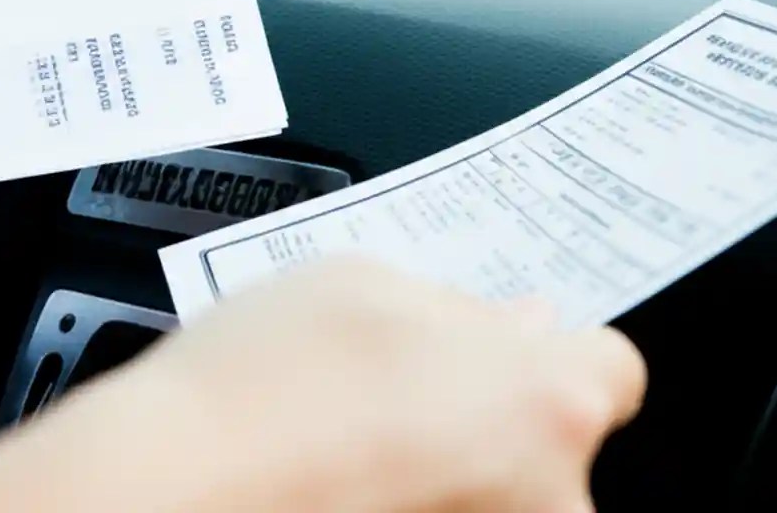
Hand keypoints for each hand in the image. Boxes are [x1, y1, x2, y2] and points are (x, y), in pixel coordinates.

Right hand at [53, 258, 646, 511]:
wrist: (165, 495)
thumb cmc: (257, 392)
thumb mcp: (363, 285)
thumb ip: (458, 308)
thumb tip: (507, 329)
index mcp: (546, 400)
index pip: (612, 371)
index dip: (558, 357)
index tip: (514, 356)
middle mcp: (547, 501)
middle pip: (556, 444)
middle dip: (501, 418)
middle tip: (410, 398)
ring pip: (503, 497)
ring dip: (460, 473)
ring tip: (364, 452)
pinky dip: (423, 508)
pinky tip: (354, 489)